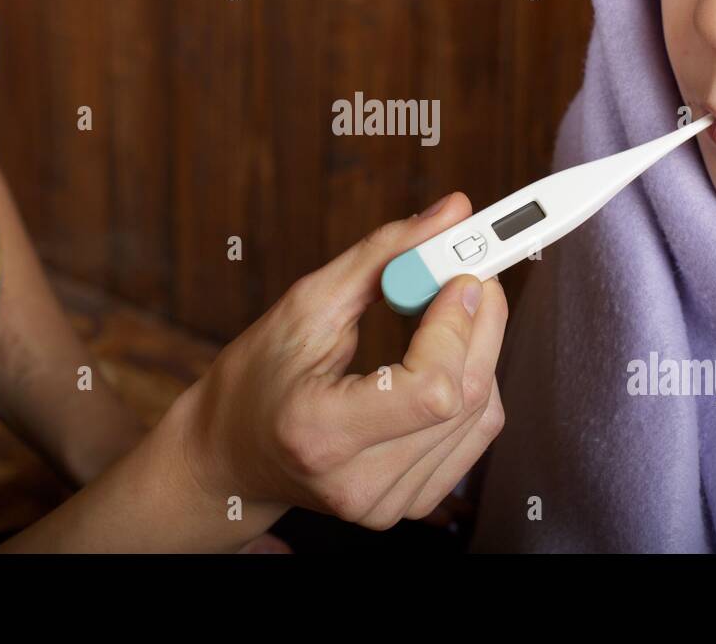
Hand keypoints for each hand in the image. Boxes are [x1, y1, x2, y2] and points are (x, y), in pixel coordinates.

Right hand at [169, 192, 507, 530]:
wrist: (233, 453)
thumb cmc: (258, 376)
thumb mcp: (305, 305)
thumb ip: (382, 256)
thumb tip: (452, 213)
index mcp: (320, 433)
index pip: (430, 389)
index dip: (456, 327)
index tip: (458, 277)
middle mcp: (359, 482)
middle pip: (464, 399)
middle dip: (482, 322)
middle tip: (469, 271)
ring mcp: (388, 502)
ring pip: (481, 414)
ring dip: (480, 347)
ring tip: (446, 310)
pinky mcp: (411, 503)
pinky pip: (476, 434)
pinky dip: (474, 383)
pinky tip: (444, 355)